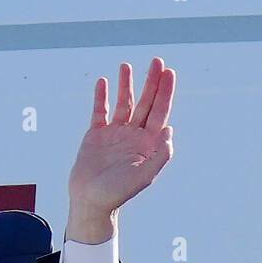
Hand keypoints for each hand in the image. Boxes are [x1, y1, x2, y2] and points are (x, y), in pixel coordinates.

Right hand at [67, 57, 175, 240]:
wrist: (91, 202)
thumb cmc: (118, 193)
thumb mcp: (143, 177)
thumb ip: (159, 156)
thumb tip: (170, 132)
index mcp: (148, 145)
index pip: (160, 113)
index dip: (165, 93)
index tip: (169, 73)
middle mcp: (134, 137)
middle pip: (145, 103)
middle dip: (152, 83)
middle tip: (157, 61)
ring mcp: (115, 134)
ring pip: (123, 104)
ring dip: (127, 84)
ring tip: (127, 66)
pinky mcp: (96, 135)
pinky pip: (100, 111)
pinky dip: (101, 96)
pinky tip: (104, 82)